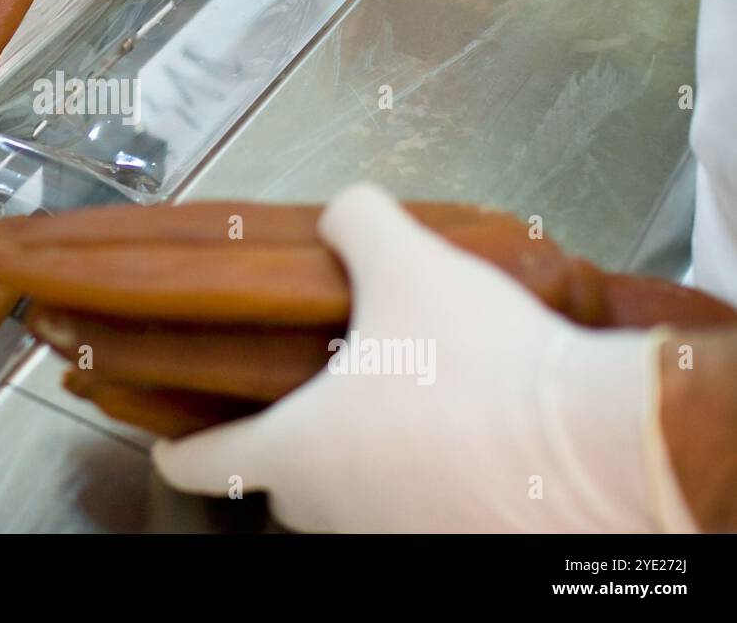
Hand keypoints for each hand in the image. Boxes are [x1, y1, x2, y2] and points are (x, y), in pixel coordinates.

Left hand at [153, 183, 695, 532]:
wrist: (595, 450)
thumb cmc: (474, 364)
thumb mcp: (408, 266)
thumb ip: (359, 225)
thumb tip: (344, 212)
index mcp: (295, 448)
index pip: (206, 461)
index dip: (181, 448)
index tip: (168, 443)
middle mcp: (331, 510)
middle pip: (286, 480)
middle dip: (296, 439)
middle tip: (325, 392)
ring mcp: (392, 539)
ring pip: (356, 498)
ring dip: (367, 461)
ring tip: (411, 410)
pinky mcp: (457, 550)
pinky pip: (418, 512)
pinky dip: (426, 481)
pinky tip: (468, 442)